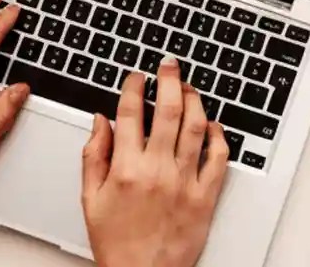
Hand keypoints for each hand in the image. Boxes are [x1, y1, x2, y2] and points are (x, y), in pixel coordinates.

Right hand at [82, 58, 228, 266]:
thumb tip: (100, 122)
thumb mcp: (91, 199)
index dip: (134, 87)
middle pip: (168, 111)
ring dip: (194, 101)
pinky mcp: (206, 196)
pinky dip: (218, 136)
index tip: (137, 77)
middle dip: (169, 81)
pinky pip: (218, 158)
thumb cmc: (117, 242)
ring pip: (196, 127)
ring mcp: (185, 181)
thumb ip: (94, 156)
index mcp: (127, 169)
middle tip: (169, 66)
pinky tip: (212, 124)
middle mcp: (158, 170)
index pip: (131, 114)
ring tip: (189, 88)